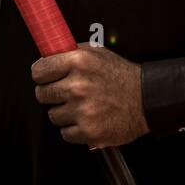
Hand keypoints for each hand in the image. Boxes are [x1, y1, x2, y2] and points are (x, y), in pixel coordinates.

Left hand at [31, 45, 148, 148]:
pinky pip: (65, 133)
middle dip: (51, 94)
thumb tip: (47, 55)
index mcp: (79, 62)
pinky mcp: (88, 131)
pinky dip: (74, 129)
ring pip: (53, 115)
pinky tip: (86, 119)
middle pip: (42, 94)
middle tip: (65, 93)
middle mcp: (78, 85)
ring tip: (82, 106)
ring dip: (64, 112)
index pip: (39, 71)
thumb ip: (71, 51)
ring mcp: (82, 110)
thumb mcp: (97, 52)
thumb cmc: (121, 75)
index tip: (44, 77)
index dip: (41, 75)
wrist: (146, 100)